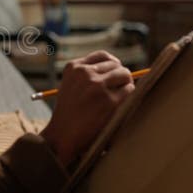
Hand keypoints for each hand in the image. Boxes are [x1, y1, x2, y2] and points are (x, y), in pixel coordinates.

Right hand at [40, 50, 135, 167]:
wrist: (62, 136)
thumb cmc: (69, 114)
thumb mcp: (70, 86)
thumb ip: (87, 75)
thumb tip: (118, 69)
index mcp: (73, 67)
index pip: (102, 56)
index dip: (113, 64)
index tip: (115, 74)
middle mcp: (85, 73)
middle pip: (116, 65)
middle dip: (120, 77)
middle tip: (119, 90)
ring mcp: (97, 86)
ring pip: (125, 75)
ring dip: (125, 86)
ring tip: (119, 98)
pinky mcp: (110, 101)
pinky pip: (129, 91)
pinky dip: (129, 98)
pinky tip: (119, 107)